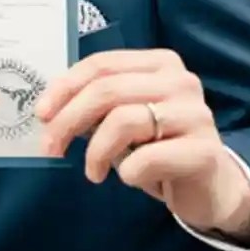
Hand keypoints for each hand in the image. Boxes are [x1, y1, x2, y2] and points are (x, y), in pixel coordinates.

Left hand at [35, 49, 249, 243]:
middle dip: (68, 120)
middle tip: (51, 147)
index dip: (64, 88)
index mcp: (159, 64)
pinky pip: (148, 158)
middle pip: (106, 91)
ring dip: (96, 151)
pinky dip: (128, 172)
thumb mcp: (122, 117)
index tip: (41, 114)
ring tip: (93, 171)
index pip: (101, 65)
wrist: (208, 187)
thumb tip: (48, 110)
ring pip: (124, 121)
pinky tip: (131, 178)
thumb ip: (94, 104)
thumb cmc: (157, 146)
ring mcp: (197, 114)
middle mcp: (181, 81)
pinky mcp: (205, 151)